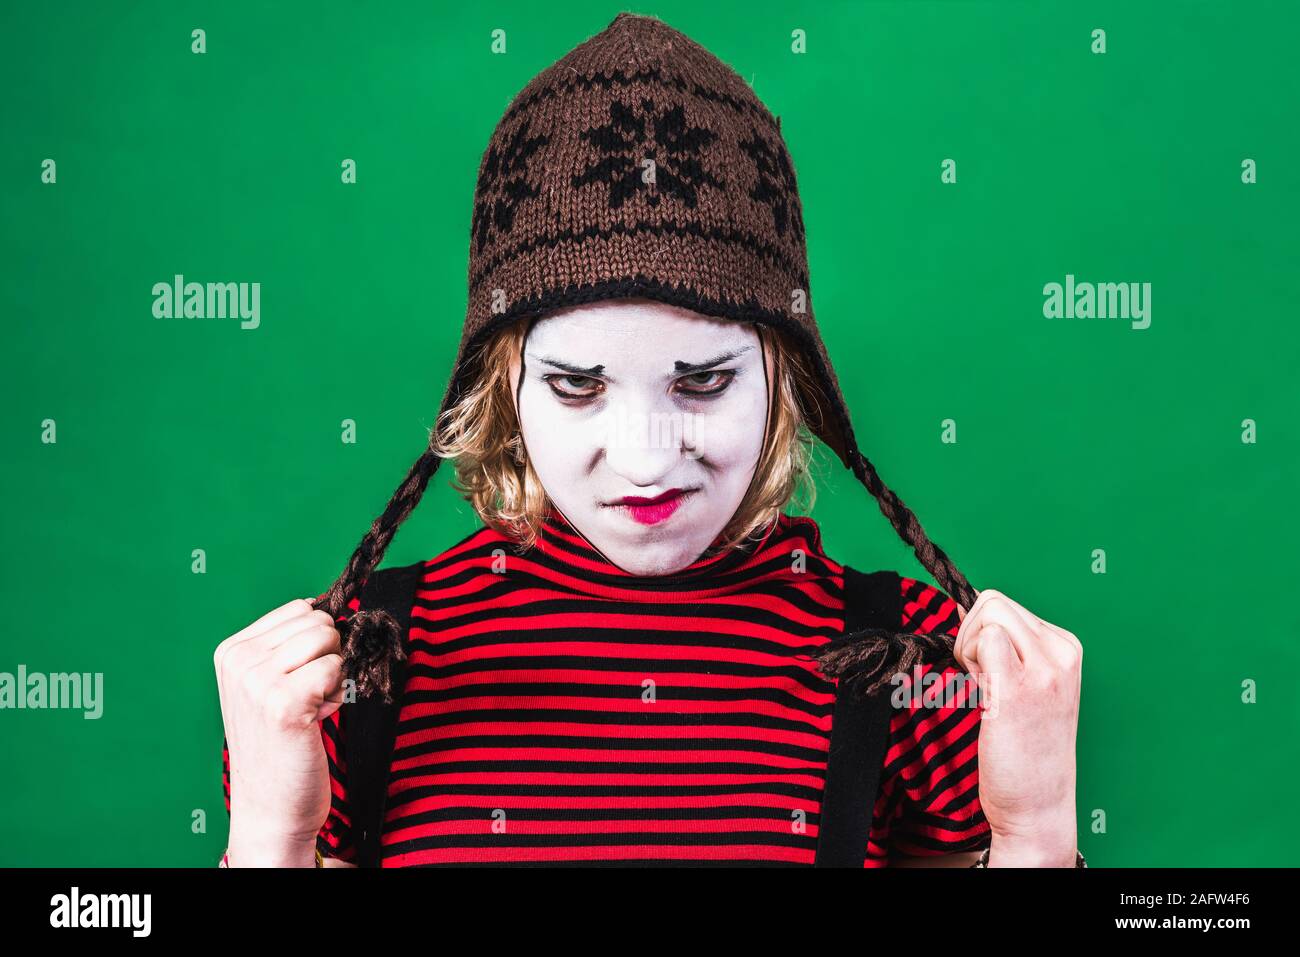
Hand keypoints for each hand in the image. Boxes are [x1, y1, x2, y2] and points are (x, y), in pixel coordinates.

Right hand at [214, 597, 345, 864]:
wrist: (271, 805)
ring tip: (314, 708)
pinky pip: (336, 669)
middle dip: (329, 656)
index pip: (300, 608)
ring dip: (336, 675)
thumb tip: (333, 608)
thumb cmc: (282, 743)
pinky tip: (319, 719)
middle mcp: (239, 660)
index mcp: (232, 650)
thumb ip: (292, 645)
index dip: (317, 643)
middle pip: (318, 621)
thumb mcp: (271, 684)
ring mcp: (257, 681)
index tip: (301, 680)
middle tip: (311, 698)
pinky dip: (340, 693)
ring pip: (330, 641)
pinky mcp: (282, 703)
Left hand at [953, 589, 1080, 864]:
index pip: (1004, 604)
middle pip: (992, 602)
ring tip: (986, 690)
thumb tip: (965, 609)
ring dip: (968, 649)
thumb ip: (1004, 647)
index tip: (989, 669)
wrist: (1039, 804)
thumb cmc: (1025, 748)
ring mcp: (1044, 670)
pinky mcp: (1018, 690)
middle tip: (981, 679)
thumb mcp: (1026, 685)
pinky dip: (968, 662)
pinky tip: (982, 696)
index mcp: (1065, 648)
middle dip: (971, 635)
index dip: (980, 633)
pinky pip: (984, 642)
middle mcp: (1061, 654)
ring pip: (986, 615)